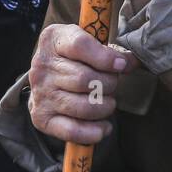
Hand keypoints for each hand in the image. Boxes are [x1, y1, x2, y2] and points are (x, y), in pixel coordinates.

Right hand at [28, 24, 137, 145]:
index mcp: (53, 40)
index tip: (122, 65)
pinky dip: (94, 131)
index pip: (80, 46)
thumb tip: (131, 62)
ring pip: (83, 106)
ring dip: (105, 107)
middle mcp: (42, 67)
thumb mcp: (89, 43)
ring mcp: (40, 93)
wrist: (48, 76)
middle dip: (109, 84)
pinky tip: (104, 126)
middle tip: (112, 85)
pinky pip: (72, 130)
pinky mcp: (41, 118)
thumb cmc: (74, 57)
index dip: (105, 57)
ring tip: (108, 103)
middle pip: (84, 79)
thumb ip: (110, 51)